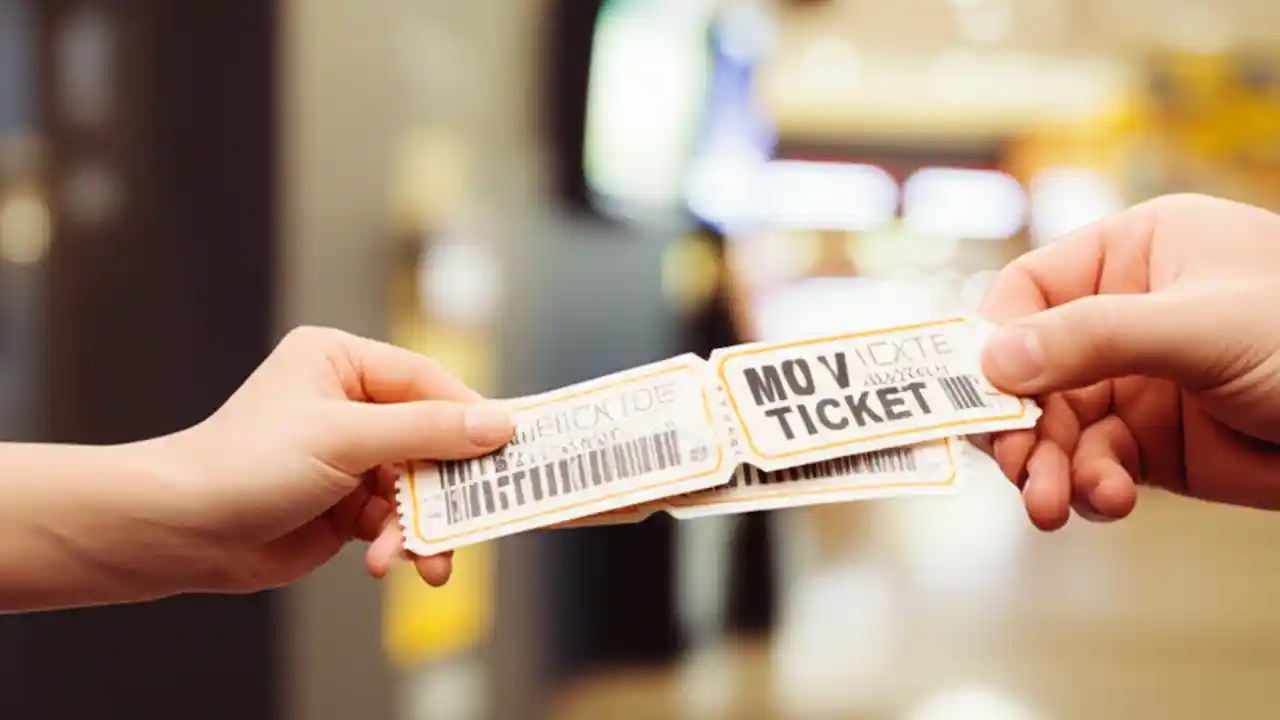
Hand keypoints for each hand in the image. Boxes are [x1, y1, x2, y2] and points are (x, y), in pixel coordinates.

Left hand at [148, 326, 512, 591]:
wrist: (182, 532)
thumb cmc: (247, 463)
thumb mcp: (344, 438)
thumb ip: (426, 432)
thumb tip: (498, 424)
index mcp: (342, 361)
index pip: (426, 381)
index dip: (470, 415)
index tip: (509, 446)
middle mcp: (348, 402)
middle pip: (429, 439)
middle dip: (446, 486)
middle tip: (478, 515)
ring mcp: (348, 455)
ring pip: (415, 486)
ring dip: (423, 526)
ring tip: (428, 562)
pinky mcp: (345, 503)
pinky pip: (395, 519)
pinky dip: (398, 543)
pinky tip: (386, 565)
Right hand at [979, 194, 1279, 529]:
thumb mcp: (1201, 327)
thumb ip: (1094, 339)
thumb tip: (992, 360)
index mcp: (1134, 256)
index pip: (1030, 290)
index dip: (994, 340)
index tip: (979, 393)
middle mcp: (1124, 317)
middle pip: (1030, 369)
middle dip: (1020, 423)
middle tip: (1018, 467)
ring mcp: (1137, 383)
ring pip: (1055, 427)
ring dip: (1047, 467)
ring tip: (1052, 504)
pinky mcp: (1154, 445)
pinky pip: (1095, 465)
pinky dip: (1091, 487)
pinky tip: (1107, 501)